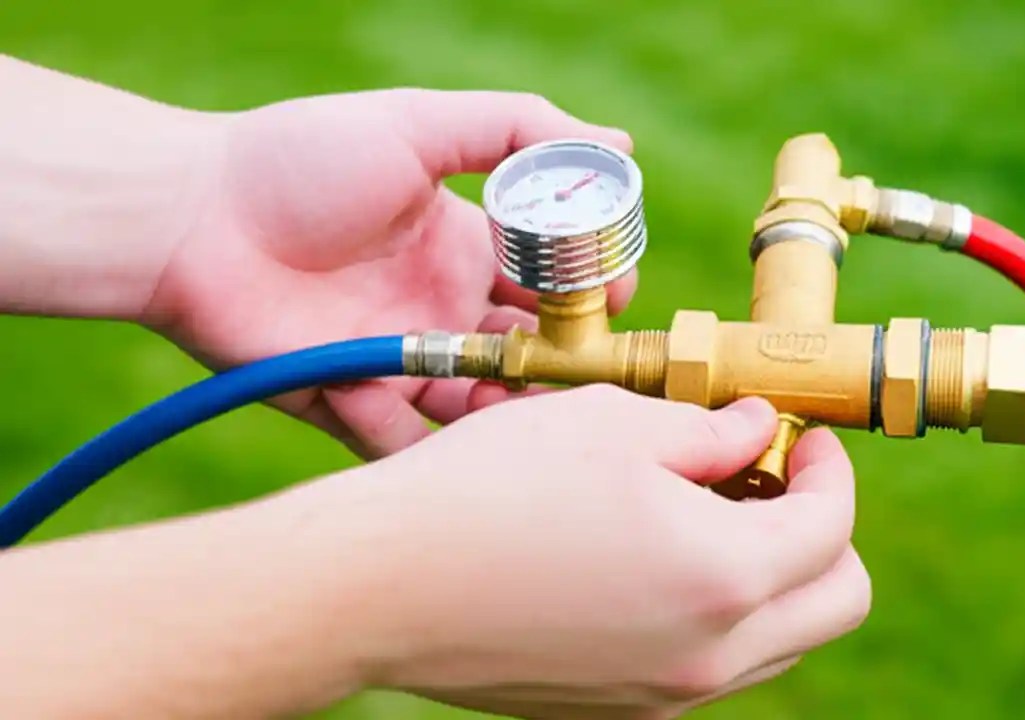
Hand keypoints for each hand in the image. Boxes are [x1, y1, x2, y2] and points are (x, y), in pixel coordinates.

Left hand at [145, 90, 635, 457]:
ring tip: (514, 406)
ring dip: (505, 414)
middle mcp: (442, 307)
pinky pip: (403, 440)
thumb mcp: (416, 124)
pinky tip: (411, 412)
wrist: (189, 215)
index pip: (552, 285)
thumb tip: (621, 147)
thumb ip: (518, 129)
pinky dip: (417, 440)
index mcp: (465, 248)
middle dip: (563, 368)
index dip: (591, 298)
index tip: (613, 302)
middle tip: (579, 370)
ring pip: (478, 407)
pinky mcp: (351, 402)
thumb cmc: (299, 161)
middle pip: (528, 355)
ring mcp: (400, 359)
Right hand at [317, 385, 869, 718]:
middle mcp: (709, 655)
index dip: (830, 469)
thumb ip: (711, 431)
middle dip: (824, 534)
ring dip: (773, 576)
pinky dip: (716, 614)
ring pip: (778, 641)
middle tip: (771, 480)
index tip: (801, 438)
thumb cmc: (493, 489)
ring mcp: (665, 695)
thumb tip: (757, 430)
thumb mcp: (615, 425)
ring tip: (710, 513)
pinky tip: (657, 559)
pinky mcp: (620, 711)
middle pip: (835, 603)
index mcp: (724, 576)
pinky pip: (710, 666)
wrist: (382, 583)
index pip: (833, 526)